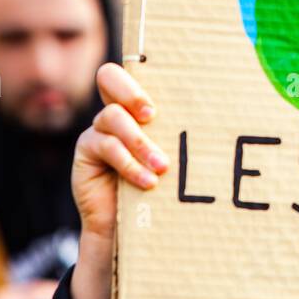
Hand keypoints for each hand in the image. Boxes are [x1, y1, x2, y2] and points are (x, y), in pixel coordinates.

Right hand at [71, 62, 167, 241]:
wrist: (125, 226)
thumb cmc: (157, 189)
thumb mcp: (168, 156)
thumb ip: (175, 136)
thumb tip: (212, 123)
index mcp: (135, 106)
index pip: (130, 72)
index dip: (138, 80)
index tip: (155, 108)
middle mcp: (114, 112)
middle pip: (109, 77)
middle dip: (132, 93)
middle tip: (152, 115)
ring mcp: (97, 129)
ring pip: (113, 117)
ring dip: (140, 142)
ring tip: (162, 166)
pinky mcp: (86, 150)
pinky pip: (107, 147)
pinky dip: (130, 164)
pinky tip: (147, 181)